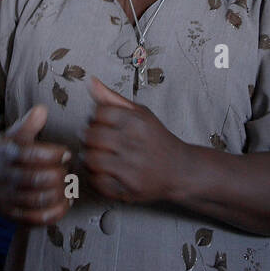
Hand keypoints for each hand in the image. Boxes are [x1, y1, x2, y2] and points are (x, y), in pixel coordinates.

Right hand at [0, 105, 70, 225]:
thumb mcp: (13, 135)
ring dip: (60, 193)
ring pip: (38, 200)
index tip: (67, 154)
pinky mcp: (12, 215)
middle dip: (59, 175)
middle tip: (70, 171)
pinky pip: (36, 219)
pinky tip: (66, 202)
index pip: (29, 155)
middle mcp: (4, 177)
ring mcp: (7, 199)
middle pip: (36, 179)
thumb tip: (41, 109)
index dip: (52, 155)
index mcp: (5, 154)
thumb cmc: (6, 154)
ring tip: (70, 185)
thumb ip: (28, 123)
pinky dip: (55, 212)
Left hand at [82, 77, 186, 203]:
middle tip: (96, 141)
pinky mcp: (129, 188)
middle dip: (89, 137)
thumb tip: (91, 82)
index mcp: (136, 122)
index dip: (94, 118)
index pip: (98, 113)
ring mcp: (132, 167)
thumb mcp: (141, 113)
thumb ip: (113, 98)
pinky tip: (104, 171)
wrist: (180, 170)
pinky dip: (96, 176)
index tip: (100, 123)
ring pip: (91, 159)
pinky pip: (98, 181)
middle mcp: (134, 143)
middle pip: (91, 136)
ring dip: (90, 157)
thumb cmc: (157, 140)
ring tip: (99, 155)